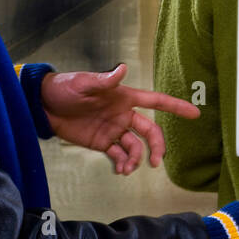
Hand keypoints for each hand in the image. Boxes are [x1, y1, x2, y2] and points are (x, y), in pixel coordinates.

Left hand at [39, 63, 199, 173]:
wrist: (44, 106)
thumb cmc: (65, 88)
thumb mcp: (84, 83)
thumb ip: (104, 80)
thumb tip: (123, 69)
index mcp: (124, 97)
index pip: (156, 101)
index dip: (175, 107)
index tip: (194, 114)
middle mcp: (123, 115)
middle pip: (150, 131)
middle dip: (157, 146)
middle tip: (157, 162)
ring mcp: (113, 130)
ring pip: (135, 147)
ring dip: (136, 159)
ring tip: (127, 169)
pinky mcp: (102, 142)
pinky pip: (118, 155)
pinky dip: (122, 164)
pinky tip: (120, 170)